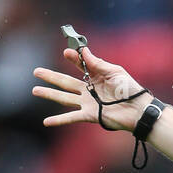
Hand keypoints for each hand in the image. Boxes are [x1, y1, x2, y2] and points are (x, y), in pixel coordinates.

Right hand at [33, 46, 151, 132]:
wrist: (138, 110)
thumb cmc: (130, 89)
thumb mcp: (114, 71)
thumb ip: (97, 63)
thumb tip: (83, 51)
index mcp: (96, 76)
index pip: (79, 65)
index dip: (72, 58)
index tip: (67, 53)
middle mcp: (89, 89)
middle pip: (65, 82)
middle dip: (51, 76)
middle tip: (36, 71)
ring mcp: (88, 102)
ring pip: (64, 97)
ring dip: (49, 94)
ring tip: (35, 90)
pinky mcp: (90, 115)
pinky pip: (71, 117)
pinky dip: (59, 120)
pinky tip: (46, 122)